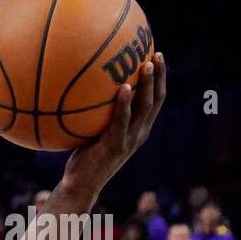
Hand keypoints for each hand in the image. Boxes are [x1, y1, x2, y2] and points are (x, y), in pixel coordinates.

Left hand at [60, 53, 165, 201]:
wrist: (81, 185)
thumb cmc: (84, 158)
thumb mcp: (95, 133)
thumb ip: (99, 114)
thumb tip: (86, 89)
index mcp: (138, 129)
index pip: (156, 100)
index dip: (160, 79)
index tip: (157, 57)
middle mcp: (139, 133)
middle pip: (157, 99)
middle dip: (159, 76)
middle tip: (156, 54)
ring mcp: (129, 139)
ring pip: (145, 107)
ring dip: (147, 84)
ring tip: (145, 64)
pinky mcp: (115, 145)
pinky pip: (122, 120)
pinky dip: (124, 103)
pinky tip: (123, 87)